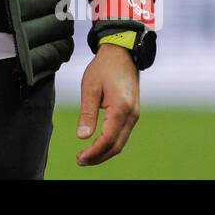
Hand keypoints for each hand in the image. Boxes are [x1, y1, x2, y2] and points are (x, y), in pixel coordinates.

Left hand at [75, 43, 139, 165]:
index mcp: (121, 108)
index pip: (108, 139)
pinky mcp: (132, 113)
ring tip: (87, 156)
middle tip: (80, 161)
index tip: (80, 158)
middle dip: (99, 157)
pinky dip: (111, 143)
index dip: (94, 152)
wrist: (122, 53)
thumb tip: (82, 137)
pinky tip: (98, 145)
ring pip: (121, 142)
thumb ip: (87, 113)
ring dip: (105, 152)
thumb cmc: (104, 67)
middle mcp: (132, 114)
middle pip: (117, 145)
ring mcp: (134, 114)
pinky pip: (123, 134)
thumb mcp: (90, 87)